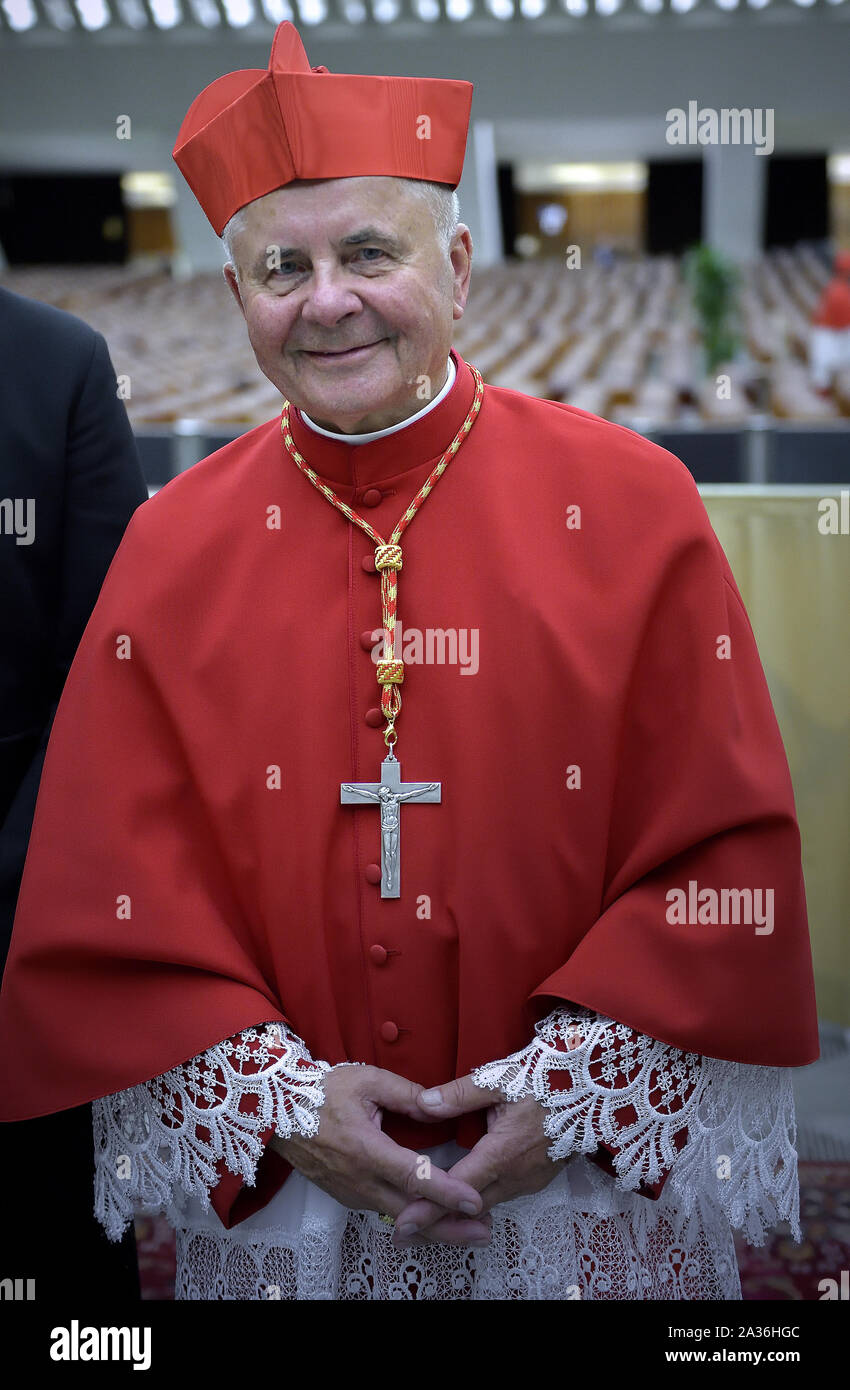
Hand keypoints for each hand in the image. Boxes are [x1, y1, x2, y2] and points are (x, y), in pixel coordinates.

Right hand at [268, 1064, 490, 1245]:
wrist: (276, 1111)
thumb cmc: (321, 1091)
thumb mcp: (366, 1081)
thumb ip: (406, 1094)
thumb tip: (437, 1105)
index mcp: (366, 1150)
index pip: (414, 1177)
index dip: (447, 1192)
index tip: (475, 1202)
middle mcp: (359, 1180)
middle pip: (411, 1213)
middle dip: (450, 1227)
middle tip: (484, 1231)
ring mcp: (351, 1193)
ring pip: (399, 1218)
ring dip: (433, 1227)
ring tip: (468, 1229)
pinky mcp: (346, 1196)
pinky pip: (383, 1211)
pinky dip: (411, 1218)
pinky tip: (432, 1218)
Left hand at [389, 1073, 564, 1248]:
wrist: (596, 1087)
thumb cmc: (547, 1079)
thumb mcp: (499, 1079)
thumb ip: (458, 1095)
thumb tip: (423, 1105)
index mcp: (503, 1153)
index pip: (457, 1189)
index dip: (428, 1208)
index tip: (404, 1224)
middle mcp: (517, 1175)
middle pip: (470, 1205)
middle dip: (438, 1217)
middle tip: (406, 1227)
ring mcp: (531, 1179)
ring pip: (488, 1201)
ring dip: (460, 1209)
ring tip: (430, 1213)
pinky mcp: (541, 1176)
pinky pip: (505, 1193)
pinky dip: (482, 1198)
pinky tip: (468, 1194)